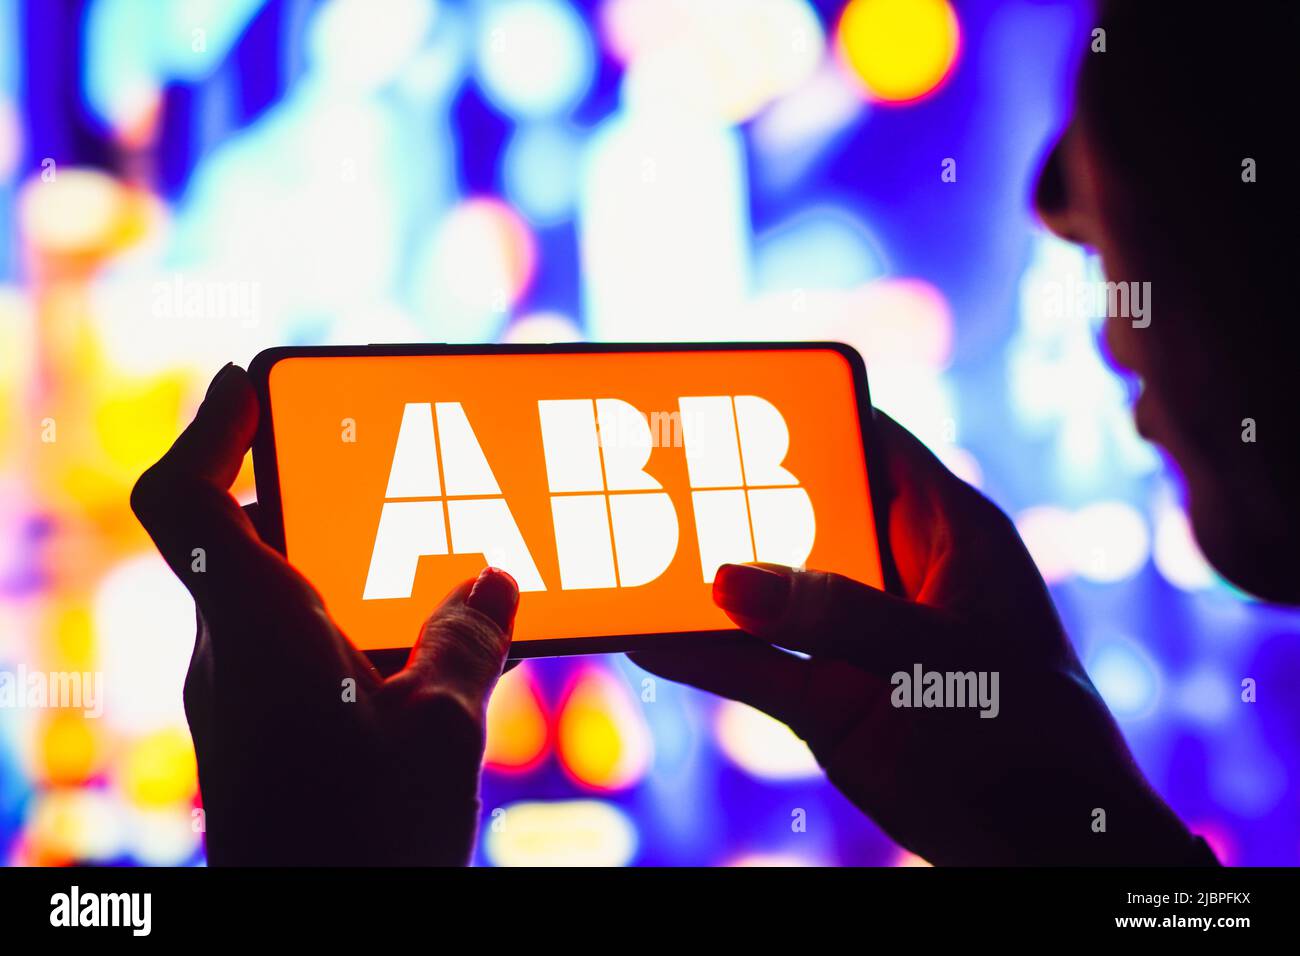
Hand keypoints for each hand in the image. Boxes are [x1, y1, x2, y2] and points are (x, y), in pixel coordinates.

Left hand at [131, 364, 517, 865]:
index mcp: (258, 632)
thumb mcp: (443, 728)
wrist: (314, 943)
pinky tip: (441, 648)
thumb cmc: (360, 844)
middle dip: (319, 487)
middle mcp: (235, 655)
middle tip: (390, 460)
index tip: (253, 376)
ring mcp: (249, 698)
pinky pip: (309, 645)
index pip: (187, 501)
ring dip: (354, 560)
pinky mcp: (274, 734)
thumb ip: (469, 637)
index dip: (212, 424)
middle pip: (250, 532)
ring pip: (287, 592)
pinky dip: (364, 621)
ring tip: (443, 557)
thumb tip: (494, 579)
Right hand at [632, 413, 1207, 864]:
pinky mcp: (829, 704)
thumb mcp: (940, 654)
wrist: (1047, 849)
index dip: (807, 410)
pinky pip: (753, 668)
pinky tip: (645, 635)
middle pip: (804, 514)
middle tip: (657, 469)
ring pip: (769, 595)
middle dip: (738, 494)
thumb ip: (836, 613)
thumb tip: (726, 581)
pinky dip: (703, 654)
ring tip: (634, 550)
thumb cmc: (1031, 734)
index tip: (732, 395)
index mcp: (949, 530)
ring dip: (709, 579)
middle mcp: (895, 575)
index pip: (871, 440)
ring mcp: (857, 640)